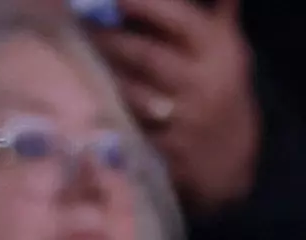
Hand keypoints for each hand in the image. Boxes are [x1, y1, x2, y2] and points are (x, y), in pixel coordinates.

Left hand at [91, 0, 261, 214]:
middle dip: (106, 39)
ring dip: (100, 75)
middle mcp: (203, 83)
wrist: (231, 158)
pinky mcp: (166, 150)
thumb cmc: (221, 91)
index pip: (176, 17)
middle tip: (77, 24)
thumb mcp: (228, 51)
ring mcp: (184, 120)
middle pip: (143, 54)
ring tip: (74, 58)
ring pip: (130, 92)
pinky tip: (85, 99)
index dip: (141, 3)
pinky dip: (106, 112)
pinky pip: (128, 126)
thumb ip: (217, 16)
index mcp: (218, 50)